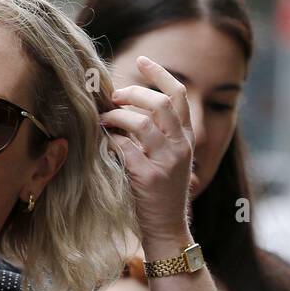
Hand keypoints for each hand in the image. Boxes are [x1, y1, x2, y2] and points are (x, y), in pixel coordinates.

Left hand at [98, 55, 194, 242]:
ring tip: (104, 121)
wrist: (167, 230)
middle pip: (159, 103)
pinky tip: (103, 141)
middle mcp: (180, 147)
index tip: (142, 60)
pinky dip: (111, 140)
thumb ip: (155, 135)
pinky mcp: (149, 177)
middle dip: (132, 93)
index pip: (178, 96)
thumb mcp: (167, 160)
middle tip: (113, 97)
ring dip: (117, 117)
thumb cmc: (160, 194)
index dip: (159, 74)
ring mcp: (167, 162)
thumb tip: (124, 107)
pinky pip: (126, 147)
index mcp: (186, 139)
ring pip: (141, 122)